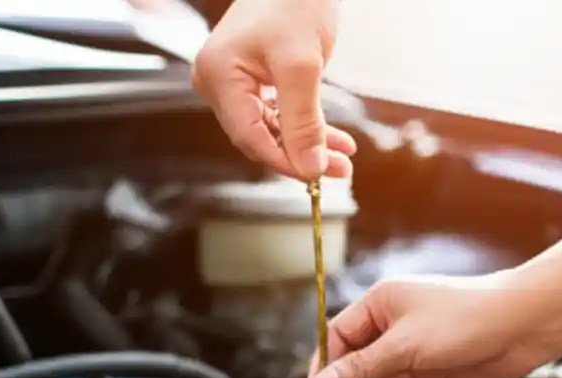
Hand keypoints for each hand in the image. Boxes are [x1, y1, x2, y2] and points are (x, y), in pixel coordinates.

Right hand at [192, 0, 355, 179]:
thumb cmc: (295, 0)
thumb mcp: (303, 64)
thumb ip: (304, 120)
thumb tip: (309, 167)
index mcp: (218, 77)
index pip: (250, 138)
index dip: (284, 162)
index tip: (318, 176)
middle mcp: (218, 82)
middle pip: (260, 137)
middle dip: (301, 156)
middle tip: (339, 170)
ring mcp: (233, 81)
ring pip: (272, 129)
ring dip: (308, 144)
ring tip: (343, 159)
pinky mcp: (253, 78)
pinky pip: (277, 113)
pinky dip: (305, 126)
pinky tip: (334, 138)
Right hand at [306, 273, 559, 377]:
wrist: (522, 326)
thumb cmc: (469, 319)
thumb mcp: (405, 347)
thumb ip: (362, 369)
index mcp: (379, 303)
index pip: (335, 336)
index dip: (323, 368)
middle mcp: (389, 323)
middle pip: (349, 361)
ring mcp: (407, 346)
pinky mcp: (424, 367)